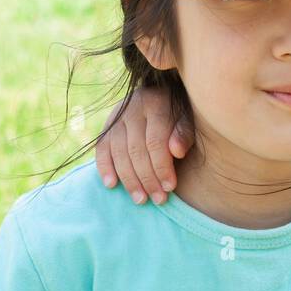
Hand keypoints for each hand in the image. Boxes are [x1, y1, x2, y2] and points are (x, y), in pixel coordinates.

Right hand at [94, 86, 192, 204]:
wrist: (161, 91)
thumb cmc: (180, 111)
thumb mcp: (189, 118)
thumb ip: (184, 133)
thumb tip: (177, 152)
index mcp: (155, 103)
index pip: (155, 142)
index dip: (162, 167)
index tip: (170, 188)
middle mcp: (132, 108)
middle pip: (136, 150)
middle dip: (147, 179)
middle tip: (158, 199)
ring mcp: (116, 117)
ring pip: (118, 153)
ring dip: (129, 180)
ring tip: (140, 199)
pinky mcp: (107, 126)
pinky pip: (101, 149)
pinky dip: (104, 167)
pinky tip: (111, 185)